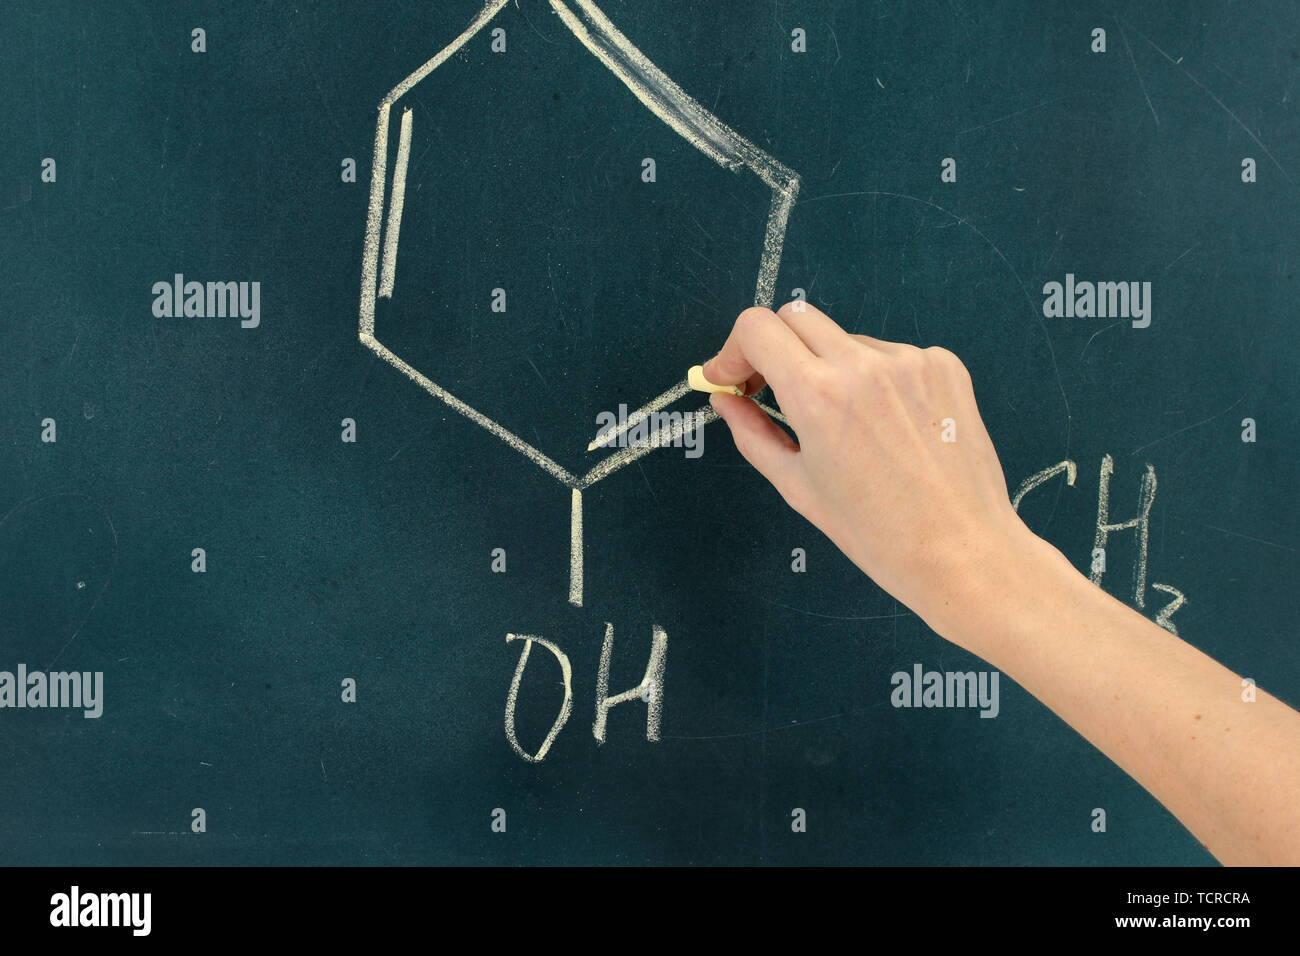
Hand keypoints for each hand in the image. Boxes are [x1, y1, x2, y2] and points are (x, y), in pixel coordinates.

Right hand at [704, 302, 1034, 639]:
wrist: (961, 550)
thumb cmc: (878, 533)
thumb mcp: (798, 486)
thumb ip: (753, 434)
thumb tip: (725, 400)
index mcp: (817, 396)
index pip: (757, 328)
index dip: (734, 350)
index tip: (733, 376)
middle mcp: (863, 366)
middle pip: (795, 317)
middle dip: (774, 348)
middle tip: (771, 388)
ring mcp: (908, 360)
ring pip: (845, 339)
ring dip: (828, 366)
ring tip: (844, 424)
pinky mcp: (944, 365)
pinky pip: (890, 355)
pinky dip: (876, 378)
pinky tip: (887, 425)